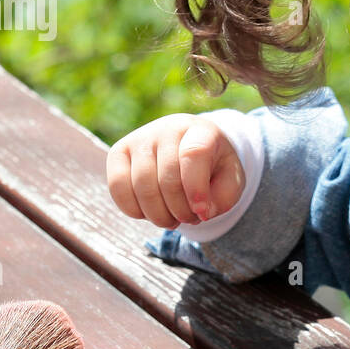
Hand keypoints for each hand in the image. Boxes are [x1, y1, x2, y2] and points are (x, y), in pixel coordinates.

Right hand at [106, 113, 243, 228]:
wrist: (190, 149)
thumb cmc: (213, 168)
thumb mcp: (232, 180)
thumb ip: (224, 197)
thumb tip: (202, 211)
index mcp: (201, 131)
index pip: (193, 154)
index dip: (196, 188)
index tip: (202, 213)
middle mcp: (167, 129)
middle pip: (167, 178)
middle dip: (180, 210)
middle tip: (190, 219)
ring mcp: (140, 138)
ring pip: (142, 186)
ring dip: (159, 215)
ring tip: (173, 219)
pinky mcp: (119, 152)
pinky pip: (118, 187)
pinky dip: (134, 210)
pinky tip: (150, 213)